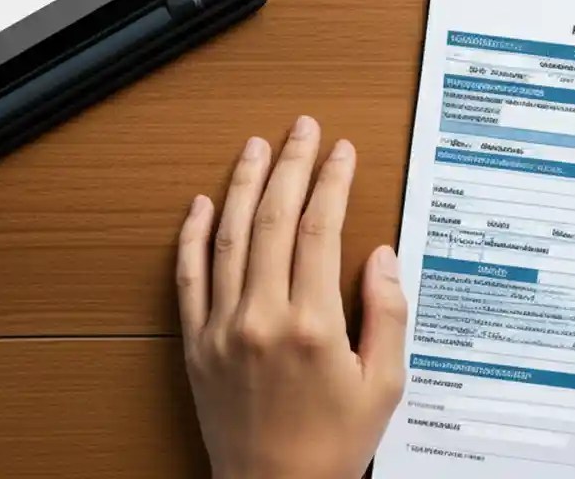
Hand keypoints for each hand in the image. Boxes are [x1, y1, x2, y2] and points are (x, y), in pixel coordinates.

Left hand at [176, 116, 408, 478]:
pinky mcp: (196, 344)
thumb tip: (379, 255)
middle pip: (273, 219)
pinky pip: (188, 278)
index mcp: (312, 325)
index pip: (319, 229)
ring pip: (227, 237)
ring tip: (255, 148)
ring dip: (241, 185)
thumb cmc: (333, 444)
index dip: (331, 182)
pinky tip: (201, 204)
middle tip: (301, 129)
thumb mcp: (385, 383)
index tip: (340, 152)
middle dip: (290, 165)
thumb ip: (386, 313)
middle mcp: (261, 318)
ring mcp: (222, 328)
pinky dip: (191, 237)